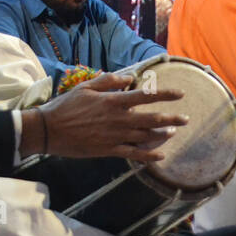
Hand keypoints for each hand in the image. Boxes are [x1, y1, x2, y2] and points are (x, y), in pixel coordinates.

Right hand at [30, 72, 187, 161]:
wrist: (48, 130)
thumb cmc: (66, 106)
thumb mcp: (86, 87)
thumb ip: (109, 81)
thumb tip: (130, 79)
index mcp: (114, 101)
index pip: (146, 96)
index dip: (166, 95)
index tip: (180, 94)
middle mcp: (118, 119)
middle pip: (152, 119)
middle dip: (172, 118)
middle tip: (186, 118)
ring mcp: (115, 136)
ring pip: (146, 136)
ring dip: (163, 135)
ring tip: (174, 132)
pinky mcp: (108, 150)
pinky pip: (134, 154)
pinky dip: (149, 155)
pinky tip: (160, 156)